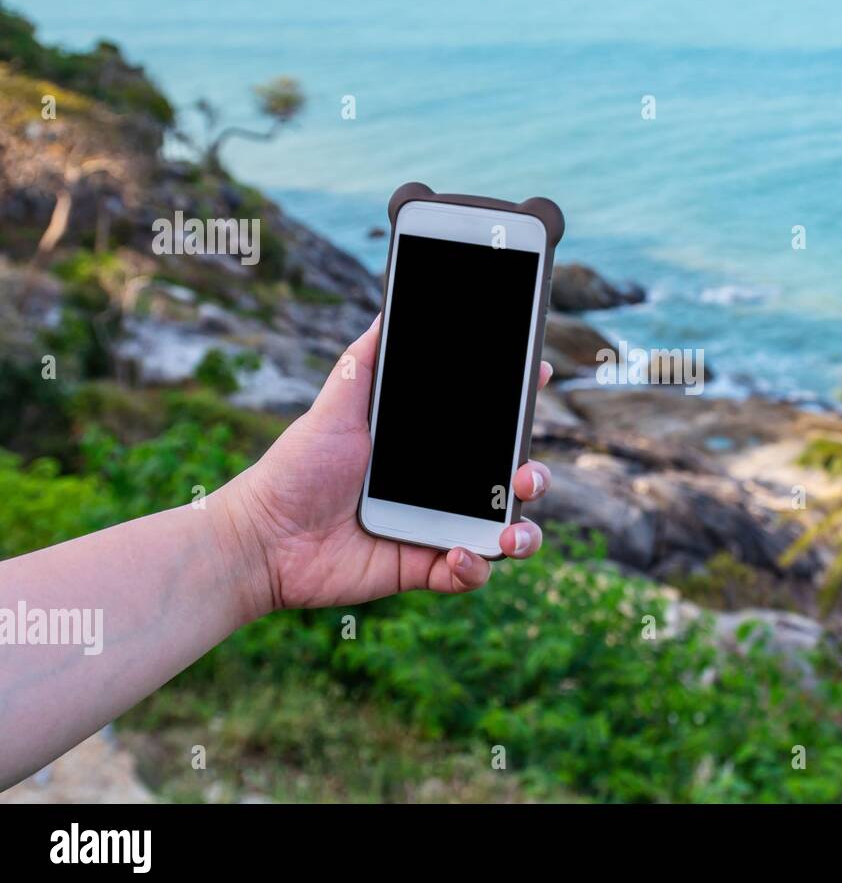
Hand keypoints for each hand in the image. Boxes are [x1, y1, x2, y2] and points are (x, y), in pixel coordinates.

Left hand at [216, 314, 552, 618]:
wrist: (262, 538)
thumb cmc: (294, 469)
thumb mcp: (334, 406)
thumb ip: (364, 363)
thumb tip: (386, 309)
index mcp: (427, 446)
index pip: (486, 423)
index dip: (518, 403)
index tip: (537, 375)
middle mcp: (440, 486)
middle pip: (509, 480)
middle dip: (533, 476)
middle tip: (525, 475)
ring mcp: (436, 528)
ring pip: (504, 532)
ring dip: (523, 533)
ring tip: (510, 532)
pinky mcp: (424, 569)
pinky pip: (470, 573)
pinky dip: (475, 567)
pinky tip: (459, 555)